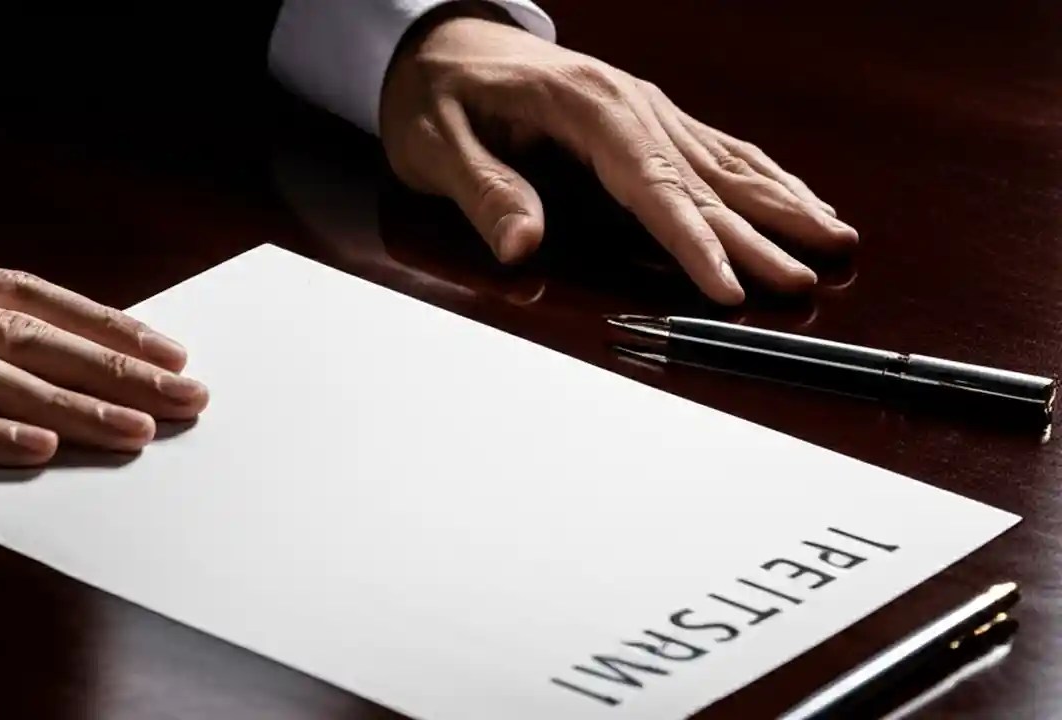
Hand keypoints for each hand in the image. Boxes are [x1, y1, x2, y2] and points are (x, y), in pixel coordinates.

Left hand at [380, 9, 857, 304]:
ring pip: (726, 160)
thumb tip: (521, 245)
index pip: (651, 184)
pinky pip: (719, 147)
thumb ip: (484, 192)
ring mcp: (644, 107)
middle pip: (704, 178)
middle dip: (760, 233)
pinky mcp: (647, 118)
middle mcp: (628, 103)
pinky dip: (765, 176)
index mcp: (583, 106)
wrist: (442, 44)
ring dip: (783, 202)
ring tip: (836, 241)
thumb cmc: (437, 94)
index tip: (729, 285)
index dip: (693, 239)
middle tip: (808, 279)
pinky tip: (798, 198)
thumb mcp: (437, 143)